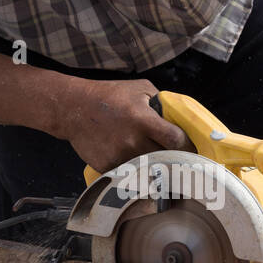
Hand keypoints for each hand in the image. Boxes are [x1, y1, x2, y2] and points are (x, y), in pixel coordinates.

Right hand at [63, 78, 188, 171]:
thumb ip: (162, 104)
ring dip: (154, 165)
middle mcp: (132, 140)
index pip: (175, 140)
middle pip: (164, 159)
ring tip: (152, 156)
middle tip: (175, 157)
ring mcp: (119, 156)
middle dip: (172, 158)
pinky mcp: (107, 166)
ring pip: (148, 168)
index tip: (188, 147)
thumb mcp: (140, 89)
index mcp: (143, 120)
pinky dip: (134, 169)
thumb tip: (181, 120)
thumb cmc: (109, 95)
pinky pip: (129, 172)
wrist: (73, 108)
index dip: (185, 146)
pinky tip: (130, 158)